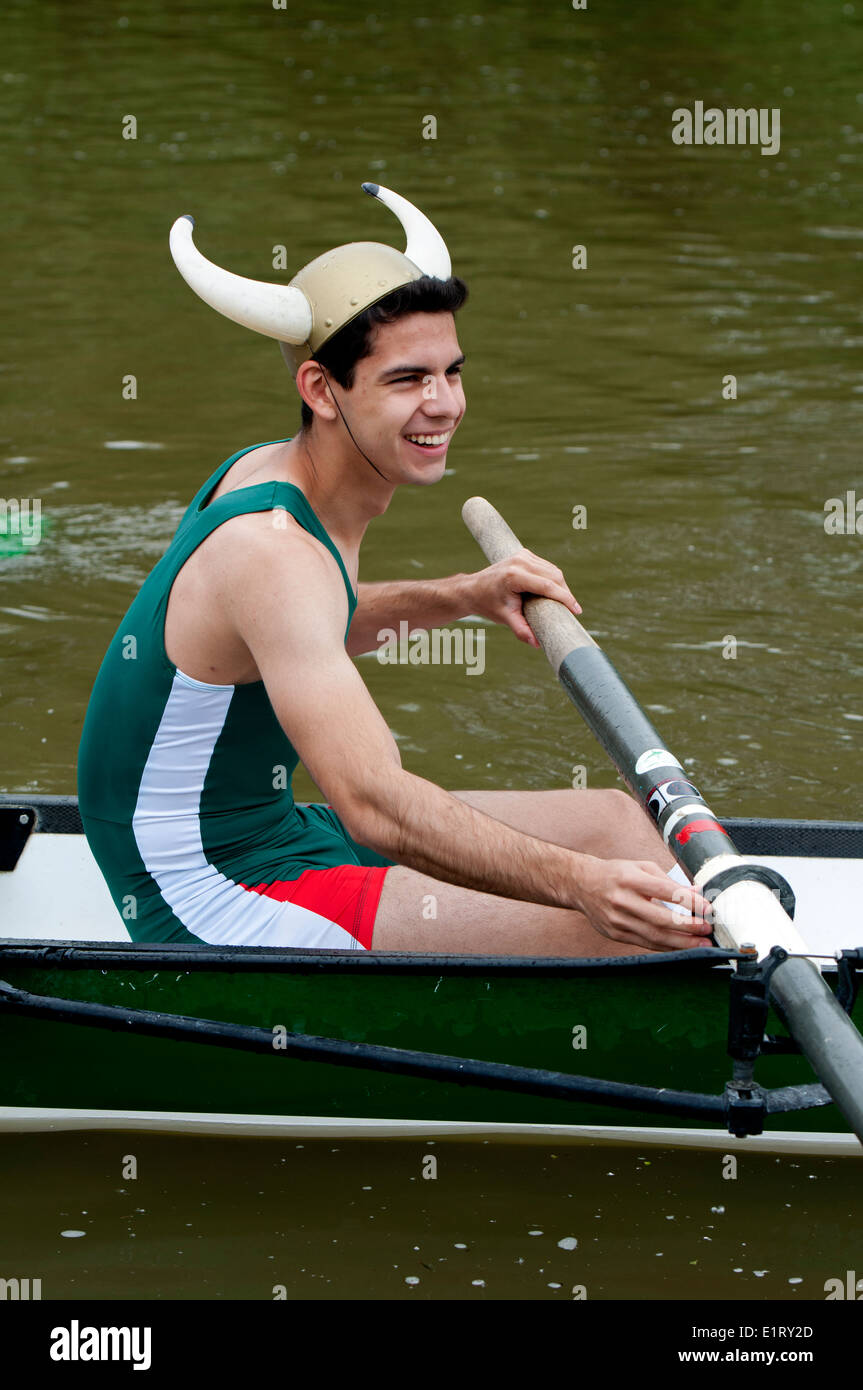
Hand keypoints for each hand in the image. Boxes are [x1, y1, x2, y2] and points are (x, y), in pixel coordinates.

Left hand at [466, 549, 581, 647]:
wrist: (473, 589)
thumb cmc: (488, 604)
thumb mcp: (505, 618)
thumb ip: (521, 630)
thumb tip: (537, 644)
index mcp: (514, 576)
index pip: (547, 586)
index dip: (565, 598)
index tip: (576, 611)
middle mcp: (520, 561)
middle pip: (554, 576)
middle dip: (565, 593)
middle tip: (572, 610)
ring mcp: (522, 556)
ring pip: (553, 570)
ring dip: (561, 586)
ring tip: (565, 604)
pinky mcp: (525, 555)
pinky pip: (547, 567)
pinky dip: (554, 579)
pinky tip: (555, 592)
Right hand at [572, 856, 714, 950]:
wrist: (581, 884)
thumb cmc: (616, 874)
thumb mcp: (641, 867)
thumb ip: (669, 880)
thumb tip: (697, 892)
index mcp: (630, 879)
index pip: (665, 891)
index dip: (689, 901)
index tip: (707, 908)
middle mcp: (622, 900)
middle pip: (660, 918)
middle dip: (688, 926)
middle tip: (707, 929)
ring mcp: (617, 920)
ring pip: (654, 936)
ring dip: (680, 943)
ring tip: (700, 944)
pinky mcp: (614, 933)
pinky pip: (644, 943)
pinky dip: (665, 947)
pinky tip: (680, 947)